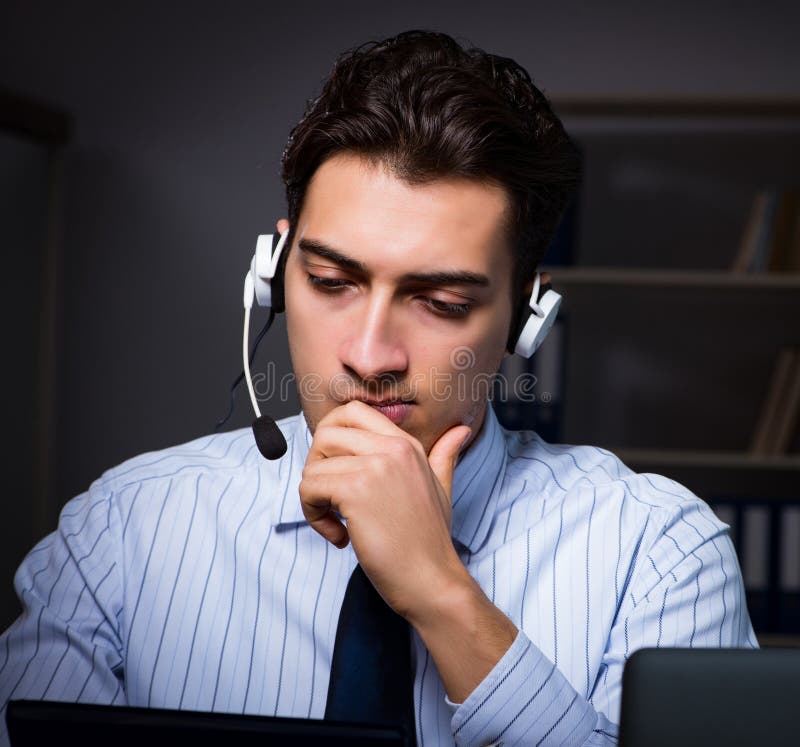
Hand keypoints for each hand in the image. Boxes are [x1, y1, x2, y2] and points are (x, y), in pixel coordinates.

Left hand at [298, 400, 470, 620]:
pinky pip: (309, 488)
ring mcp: (374, 467)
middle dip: (316, 465)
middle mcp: (391, 448)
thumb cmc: (430, 542)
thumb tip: (461, 430)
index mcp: (406, 444)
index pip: (352, 411)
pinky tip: (339, 535)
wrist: (433, 580)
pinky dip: (313, 514)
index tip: (337, 470)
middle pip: (326, 432)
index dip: (331, 438)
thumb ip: (444, 455)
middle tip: (330, 496)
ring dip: (313, 497)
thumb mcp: (442, 489)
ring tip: (337, 523)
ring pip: (313, 465)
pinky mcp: (356, 491)